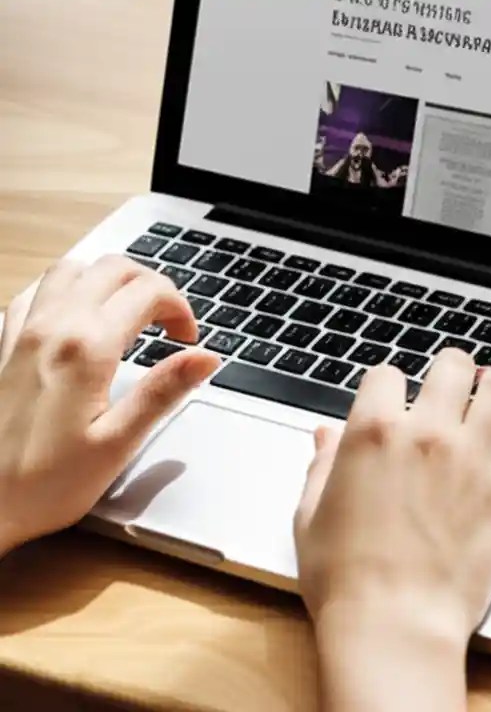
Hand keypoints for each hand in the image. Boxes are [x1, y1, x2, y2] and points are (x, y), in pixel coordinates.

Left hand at [0, 256, 219, 555]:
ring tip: (131, 314)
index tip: (189, 340)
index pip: (147, 293)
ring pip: (73, 269)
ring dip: (110, 280)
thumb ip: (162, 392)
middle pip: (113, 268)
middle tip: (169, 326)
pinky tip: (80, 316)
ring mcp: (23, 333)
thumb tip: (206, 359)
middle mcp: (52, 329)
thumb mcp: (118, 443)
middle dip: (152, 286)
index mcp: (86, 350)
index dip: (180, 308)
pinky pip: (37, 292)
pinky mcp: (5, 346)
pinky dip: (68, 289)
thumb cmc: (45, 484)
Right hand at [295, 350, 490, 710]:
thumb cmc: (346, 580)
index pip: (385, 375)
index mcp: (372, 433)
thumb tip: (327, 436)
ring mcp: (471, 458)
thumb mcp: (311, 517)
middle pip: (452, 367)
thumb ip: (323, 467)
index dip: (388, 385)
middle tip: (452, 382)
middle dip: (451, 370)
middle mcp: (426, 434)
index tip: (394, 397)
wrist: (395, 623)